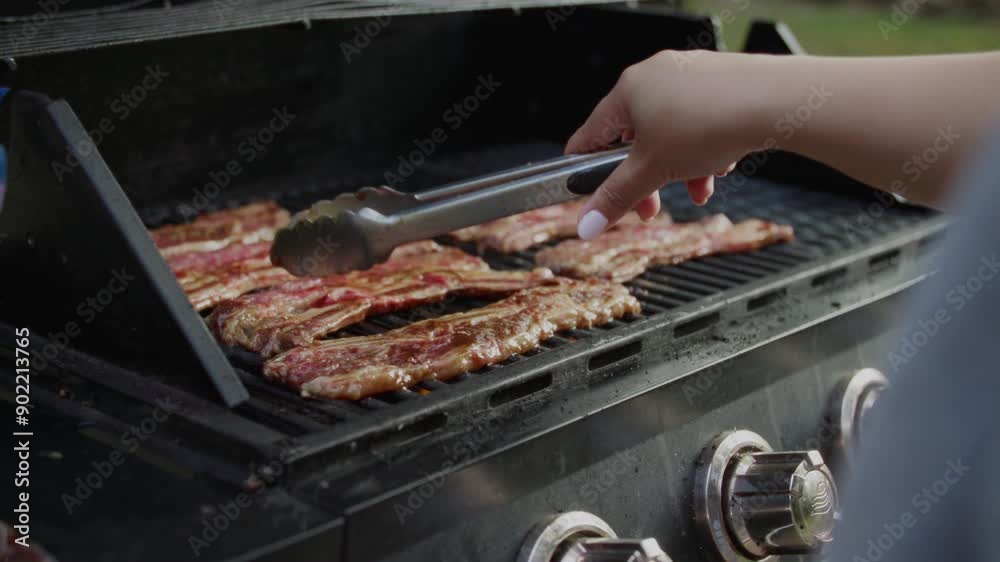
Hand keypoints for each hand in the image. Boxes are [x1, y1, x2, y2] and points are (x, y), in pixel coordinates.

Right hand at [566, 50, 769, 238]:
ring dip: (678, 169)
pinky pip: (700, 122)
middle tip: (648, 208)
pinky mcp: (720, 82)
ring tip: (696, 190)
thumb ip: (617, 198)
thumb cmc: (707, 125)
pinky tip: (718, 167)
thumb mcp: (652, 171)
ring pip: (671, 134)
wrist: (773, 101)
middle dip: (644, 179)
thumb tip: (586, 224)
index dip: (586, 168)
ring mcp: (690, 76)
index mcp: (627, 90)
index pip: (591, 134)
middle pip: (635, 139)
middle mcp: (655, 76)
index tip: (588, 190)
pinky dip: (704, 150)